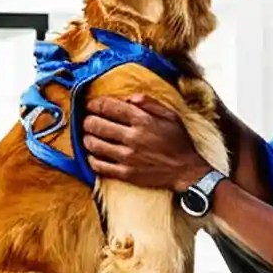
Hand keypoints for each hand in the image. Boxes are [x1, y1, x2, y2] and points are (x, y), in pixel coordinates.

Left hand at [81, 94, 211, 191]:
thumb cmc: (178, 141)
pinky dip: (91, 159)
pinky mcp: (125, 173)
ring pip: (94, 144)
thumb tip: (128, 98)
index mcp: (142, 120)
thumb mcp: (170, 115)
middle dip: (87, 120)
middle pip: (96, 124)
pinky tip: (94, 155)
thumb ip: (149, 103)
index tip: (90, 105)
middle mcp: (133, 137)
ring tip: (89, 136)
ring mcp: (127, 157)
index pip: (108, 107)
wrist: (186, 170)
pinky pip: (99, 166)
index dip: (94, 104)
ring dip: (87, 138)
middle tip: (87, 120)